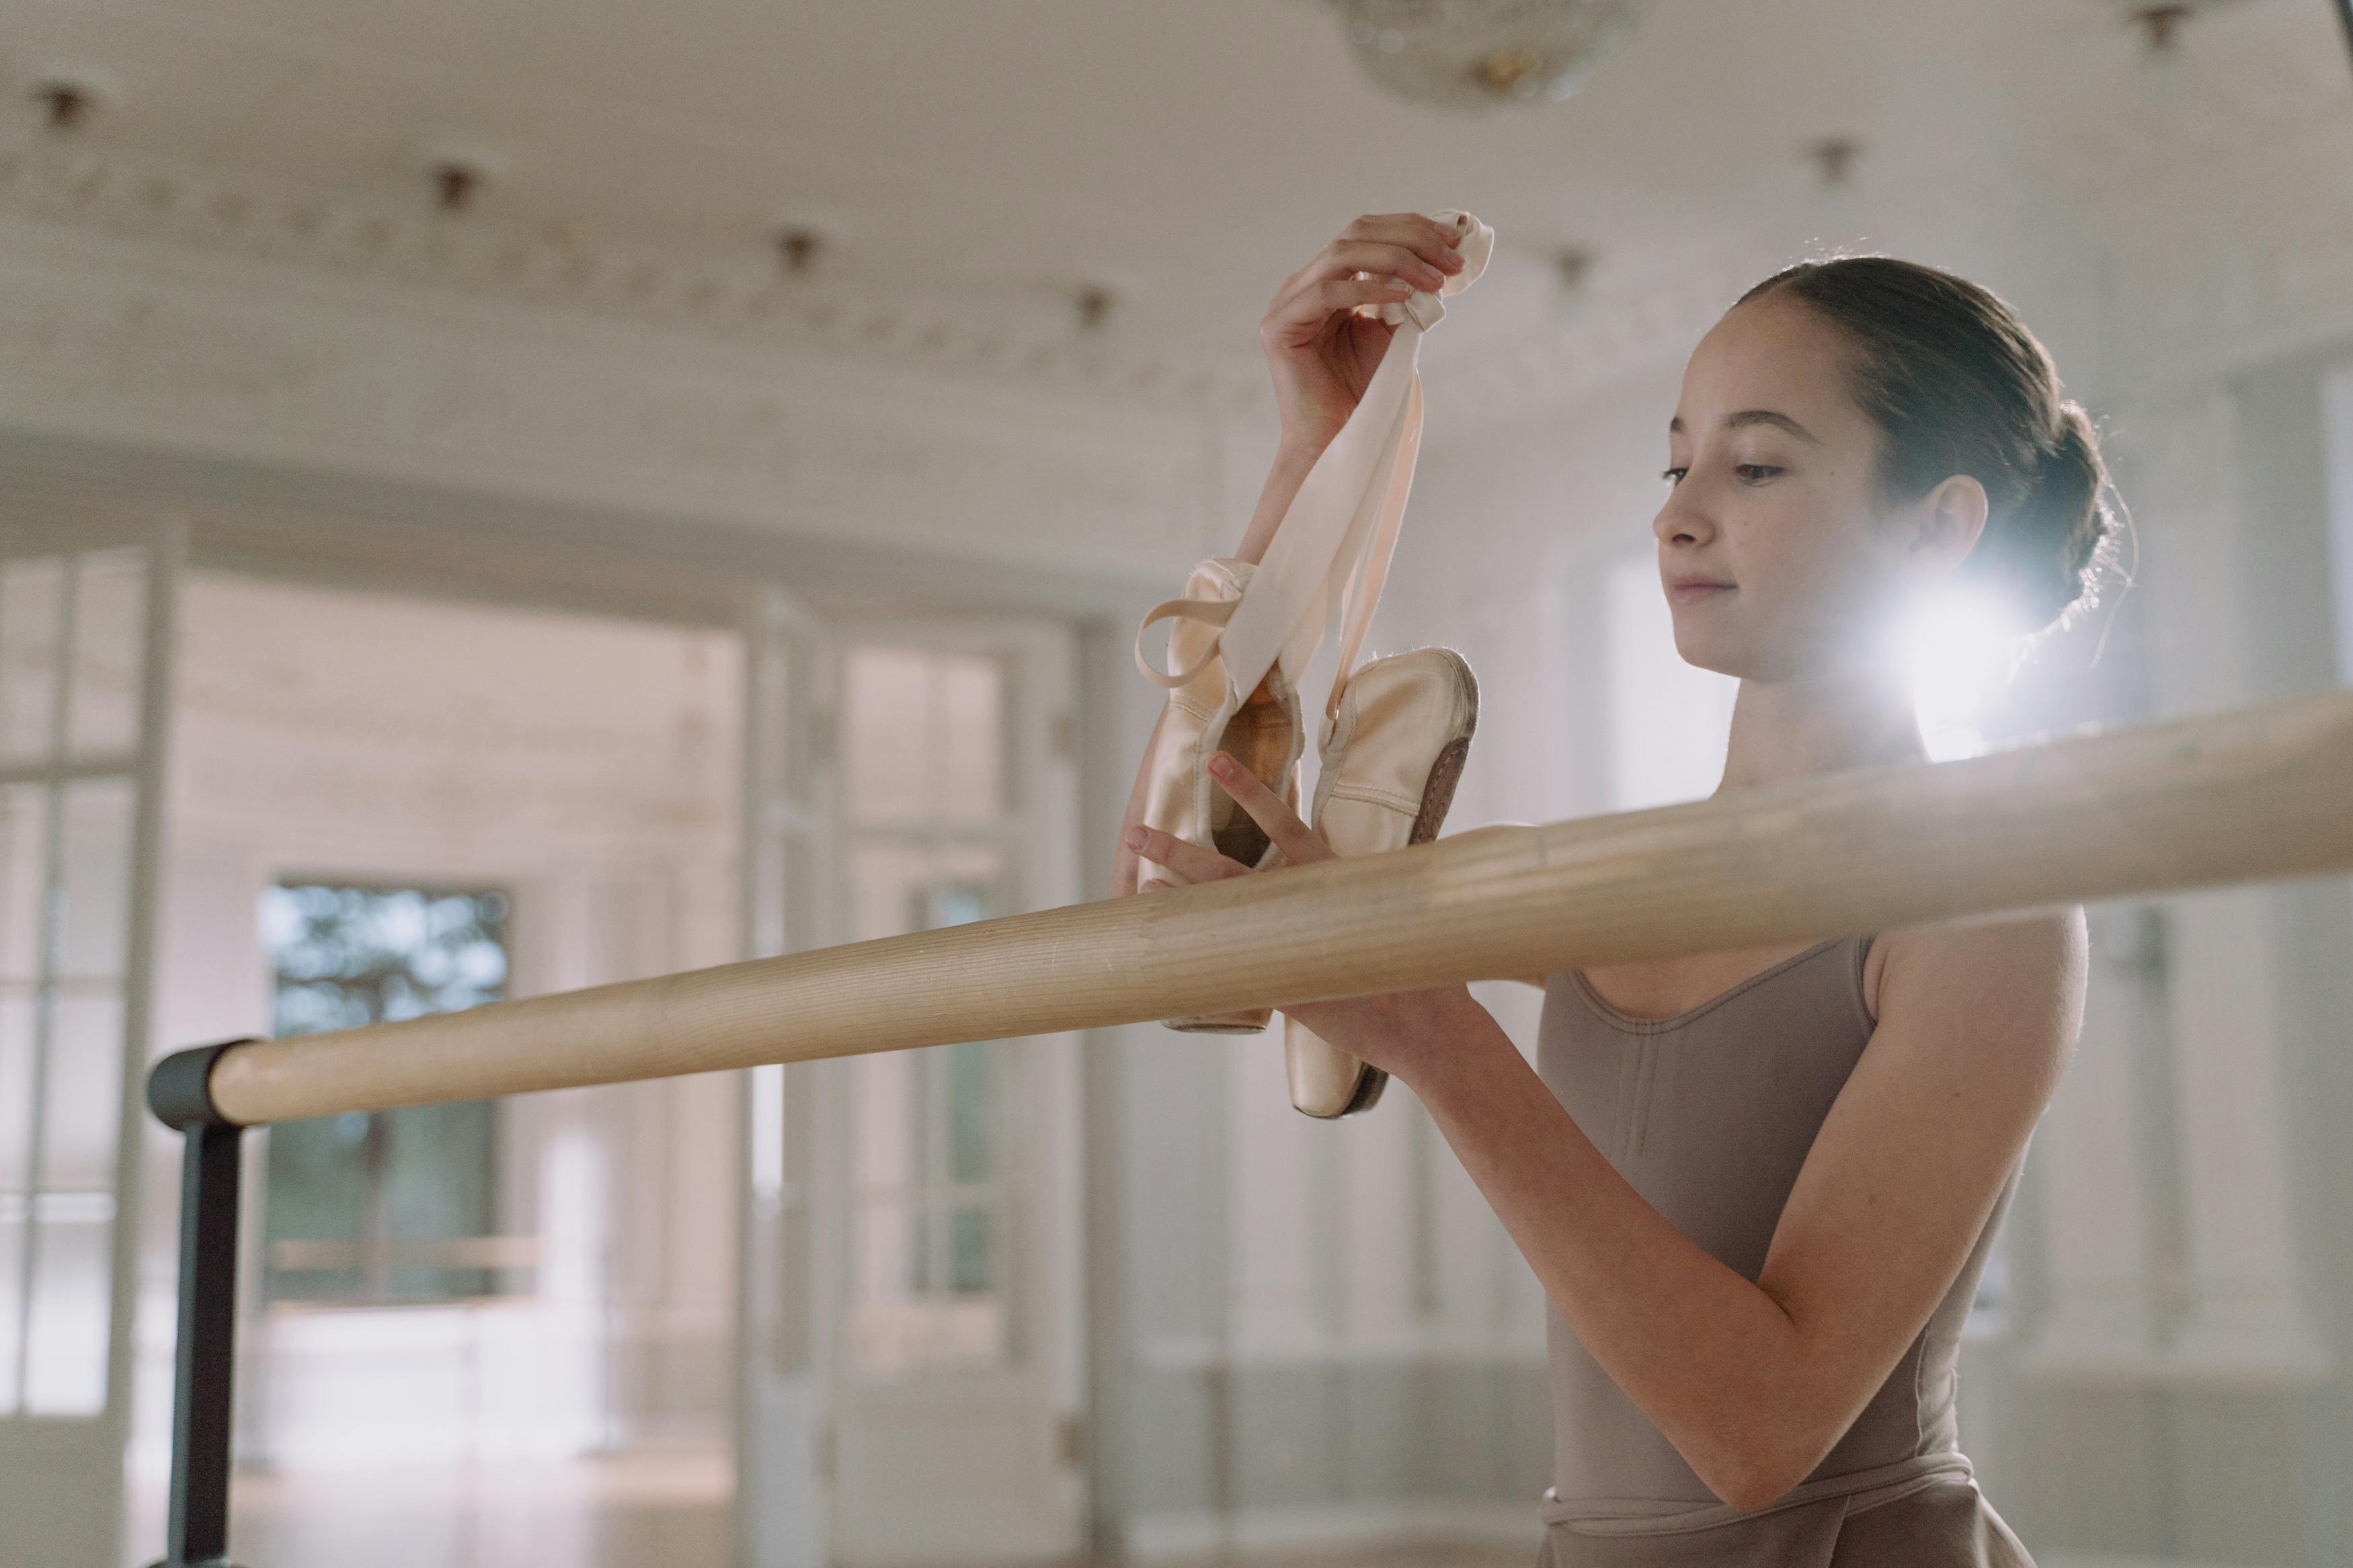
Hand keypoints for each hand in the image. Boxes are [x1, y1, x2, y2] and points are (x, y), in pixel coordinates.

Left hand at [1123, 748, 1471, 1081]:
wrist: (1429, 1026)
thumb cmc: (1413, 967)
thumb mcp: (1382, 912)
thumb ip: (1349, 894)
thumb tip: (1329, 882)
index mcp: (1334, 879)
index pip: (1285, 825)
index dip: (1249, 791)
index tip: (1215, 762)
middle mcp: (1309, 907)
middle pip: (1230, 872)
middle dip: (1181, 849)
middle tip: (1137, 831)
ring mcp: (1295, 948)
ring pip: (1223, 917)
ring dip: (1178, 898)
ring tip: (1140, 880)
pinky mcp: (1288, 990)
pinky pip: (1234, 970)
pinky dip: (1200, 955)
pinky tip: (1169, 947)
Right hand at [1261, 213, 1466, 453]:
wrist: (1339, 440)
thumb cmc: (1364, 391)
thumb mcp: (1393, 329)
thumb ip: (1406, 292)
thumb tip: (1441, 257)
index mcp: (1328, 281)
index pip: (1368, 234)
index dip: (1412, 229)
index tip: (1455, 243)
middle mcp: (1304, 284)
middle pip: (1356, 233)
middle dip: (1411, 239)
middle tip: (1451, 259)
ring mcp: (1287, 303)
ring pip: (1343, 253)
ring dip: (1398, 260)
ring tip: (1434, 280)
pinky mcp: (1278, 327)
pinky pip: (1326, 292)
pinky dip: (1368, 287)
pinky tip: (1403, 296)